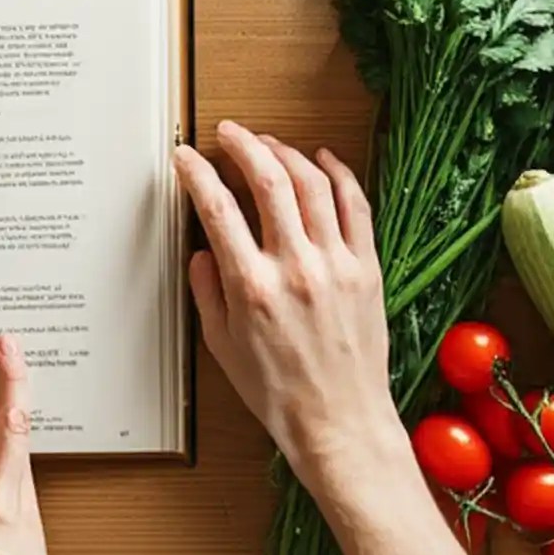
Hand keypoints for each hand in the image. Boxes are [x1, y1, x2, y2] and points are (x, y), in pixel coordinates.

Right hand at [172, 121, 398, 480]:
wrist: (339, 421)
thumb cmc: (280, 393)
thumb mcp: (222, 346)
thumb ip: (207, 291)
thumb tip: (202, 251)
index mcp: (253, 288)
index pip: (218, 209)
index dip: (197, 174)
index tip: (186, 159)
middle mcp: (297, 268)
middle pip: (268, 180)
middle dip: (243, 145)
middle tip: (228, 133)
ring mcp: (337, 264)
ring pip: (312, 183)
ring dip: (286, 152)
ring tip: (267, 142)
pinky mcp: (367, 267)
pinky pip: (356, 205)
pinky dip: (339, 173)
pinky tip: (322, 159)